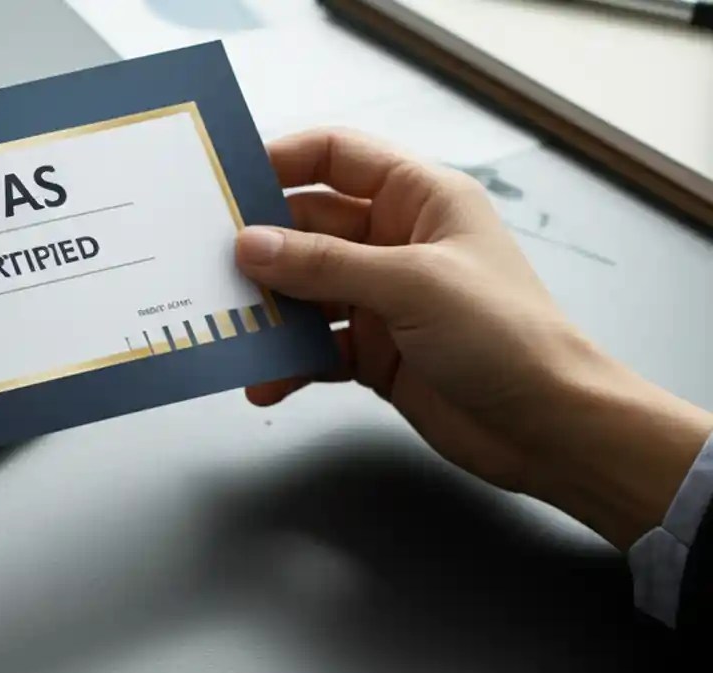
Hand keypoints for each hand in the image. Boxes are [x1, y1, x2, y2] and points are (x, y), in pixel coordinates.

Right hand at [237, 129, 712, 548]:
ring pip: (306, 291)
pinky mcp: (374, 353)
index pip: (339, 157)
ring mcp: (383, 300)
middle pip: (310, 227)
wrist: (550, 430)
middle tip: (208, 263)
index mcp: (421, 199)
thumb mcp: (412, 285)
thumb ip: (324, 264)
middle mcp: (397, 242)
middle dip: (262, 245)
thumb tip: (249, 245)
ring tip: (228, 325)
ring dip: (270, 310)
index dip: (283, 160)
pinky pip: (316, 347)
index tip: (227, 179)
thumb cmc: (506, 336)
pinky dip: (289, 362)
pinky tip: (264, 381)